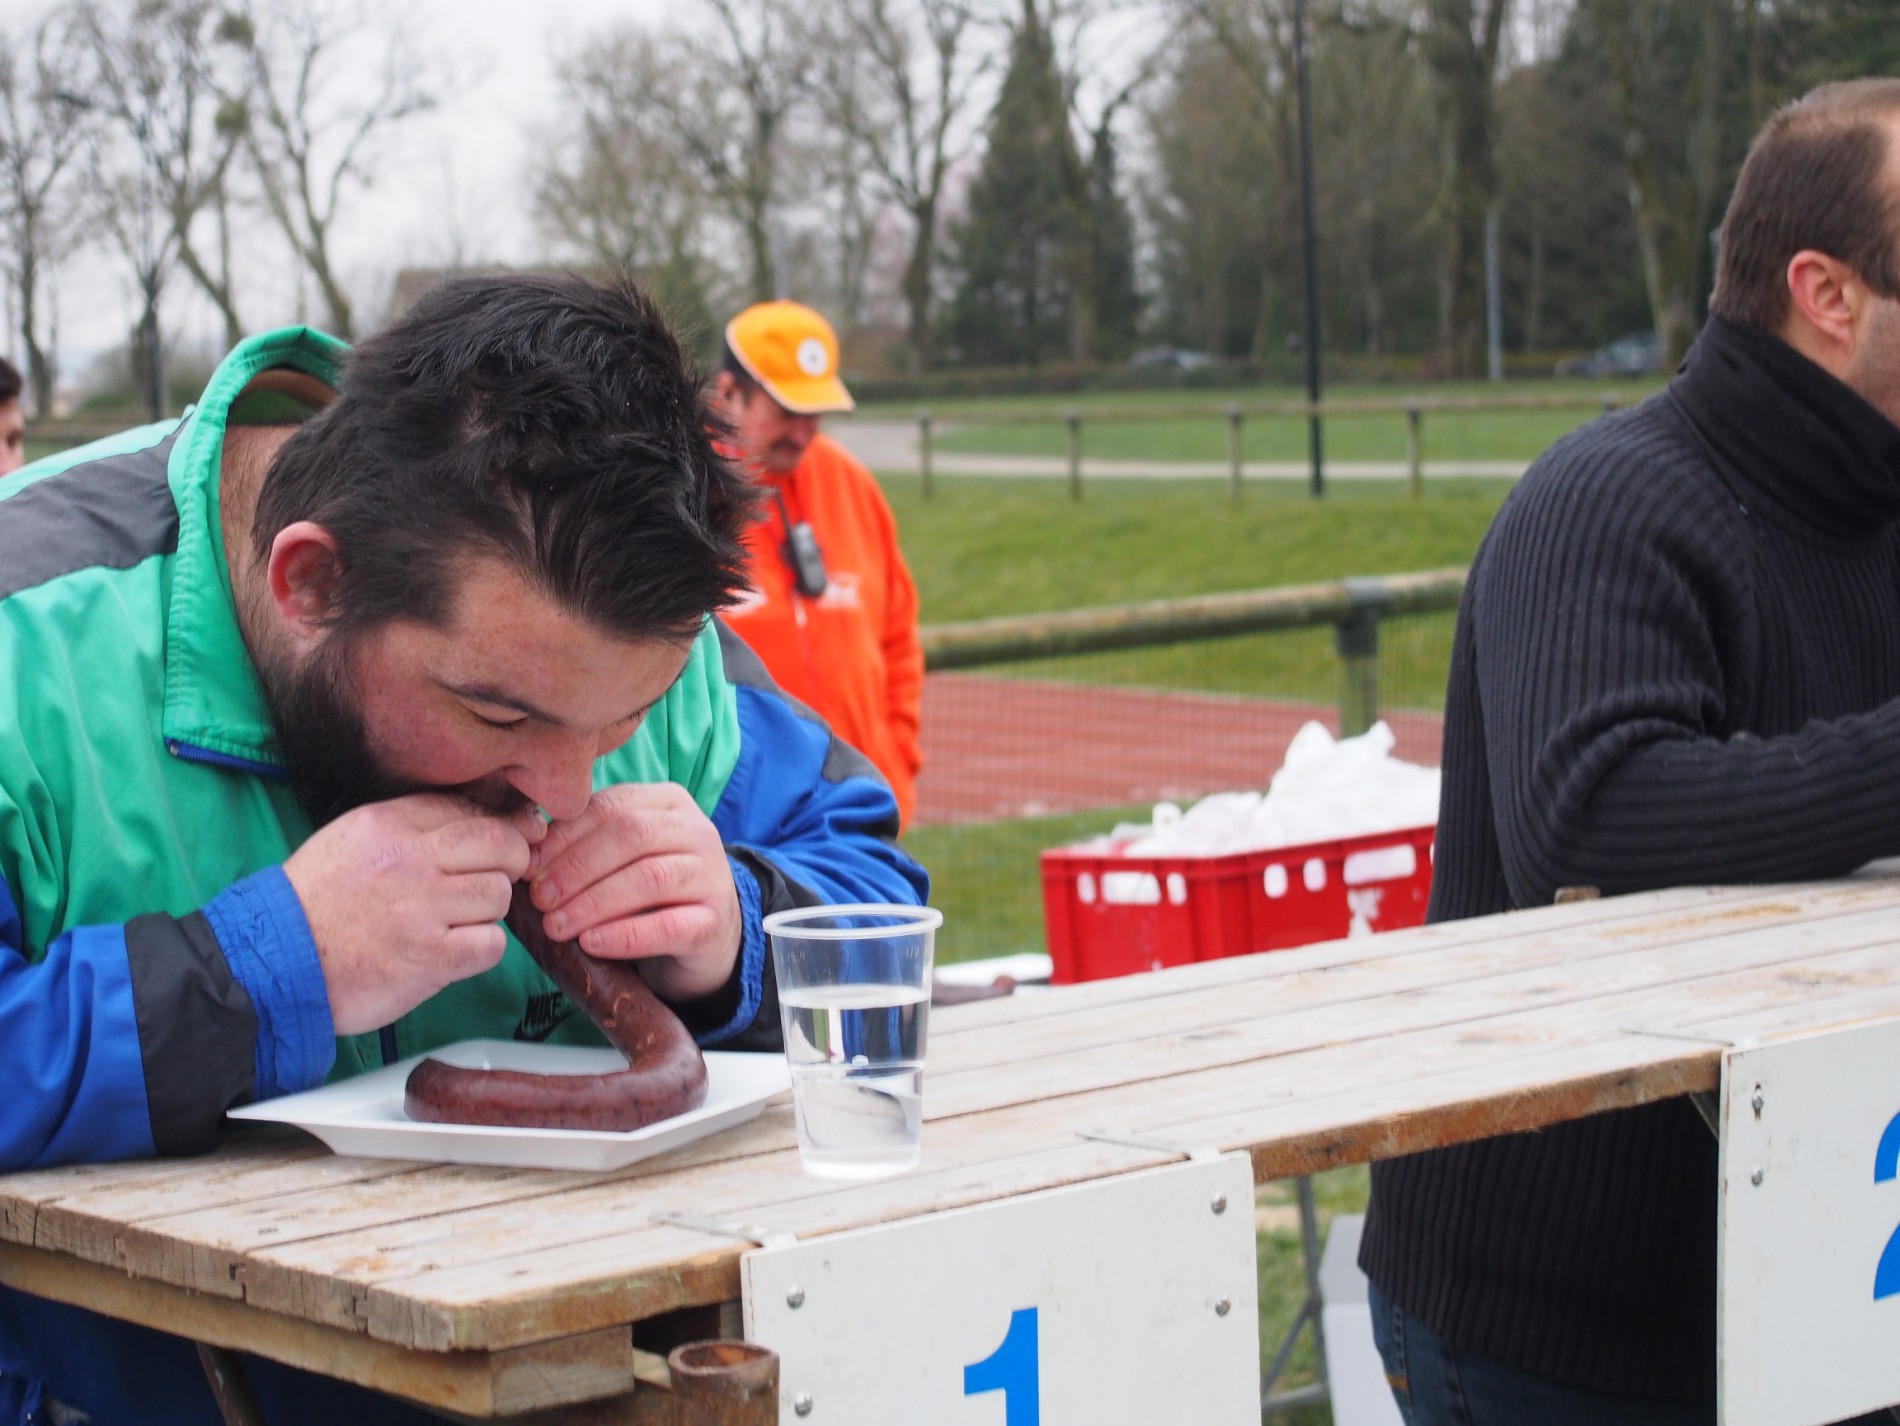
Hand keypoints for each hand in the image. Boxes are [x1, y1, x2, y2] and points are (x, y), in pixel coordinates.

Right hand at [284, 793, 545, 1034]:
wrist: (274, 963)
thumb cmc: (316, 904)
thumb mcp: (353, 841)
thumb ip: (411, 825)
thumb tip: (483, 818)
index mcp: (389, 824)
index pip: (470, 809)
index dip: (500, 827)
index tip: (508, 843)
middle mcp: (408, 860)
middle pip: (500, 843)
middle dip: (510, 862)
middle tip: (494, 880)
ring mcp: (420, 909)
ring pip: (498, 894)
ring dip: (488, 911)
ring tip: (458, 921)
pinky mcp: (428, 956)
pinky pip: (490, 944)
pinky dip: (481, 949)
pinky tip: (455, 951)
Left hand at [526, 782, 741, 1002]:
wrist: (707, 935)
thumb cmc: (649, 892)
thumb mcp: (620, 858)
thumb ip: (585, 845)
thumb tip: (527, 855)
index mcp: (668, 802)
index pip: (611, 806)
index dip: (564, 836)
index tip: (529, 867)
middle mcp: (696, 830)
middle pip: (632, 835)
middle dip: (576, 867)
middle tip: (540, 899)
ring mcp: (711, 875)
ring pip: (649, 878)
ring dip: (593, 903)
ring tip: (556, 926)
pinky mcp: (714, 921)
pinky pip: (668, 926)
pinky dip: (624, 935)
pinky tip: (592, 944)